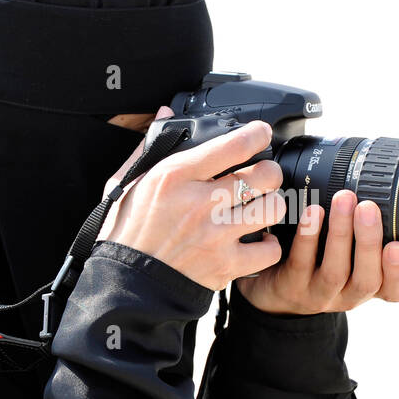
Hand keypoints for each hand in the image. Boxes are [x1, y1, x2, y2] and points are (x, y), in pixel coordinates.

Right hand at [99, 111, 288, 290]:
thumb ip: (149, 146)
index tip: (262, 134)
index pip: (233, 145)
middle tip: (264, 176)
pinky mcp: (225, 265)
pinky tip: (257, 240)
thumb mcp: (126, 183)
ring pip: (272, 208)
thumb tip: (166, 113)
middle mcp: (200, 203)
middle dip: (270, 172)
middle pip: (264, 175)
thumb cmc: (126, 234)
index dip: (257, 134)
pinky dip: (268, 246)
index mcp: (176, 176)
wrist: (126, 284)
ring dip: (271, 206)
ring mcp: (216, 235)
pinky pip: (268, 250)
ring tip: (261, 207)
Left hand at [235, 190, 398, 314]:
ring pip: (335, 272)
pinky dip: (308, 236)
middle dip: (369, 242)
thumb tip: (377, 180)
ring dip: (341, 234)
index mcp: (366, 285)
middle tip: (368, 208)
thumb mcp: (347, 256)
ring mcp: (317, 294)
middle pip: (366, 279)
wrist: (273, 288)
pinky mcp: (290, 287)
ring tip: (343, 200)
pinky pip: (300, 263)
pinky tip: (312, 212)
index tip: (398, 246)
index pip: (394, 290)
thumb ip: (364, 232)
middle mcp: (346, 295)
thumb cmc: (318, 263)